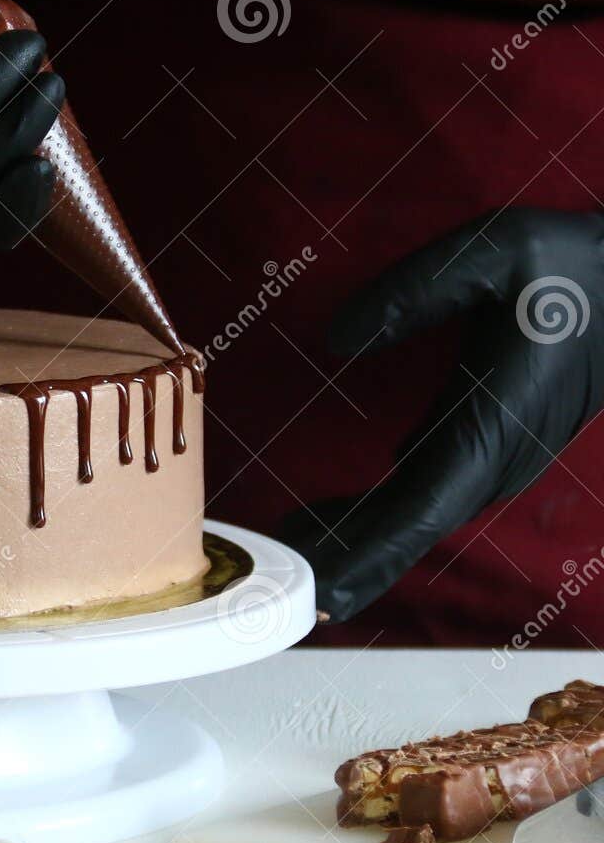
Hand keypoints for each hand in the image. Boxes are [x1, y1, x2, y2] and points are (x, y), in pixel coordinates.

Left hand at [281, 208, 603, 621]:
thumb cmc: (573, 264)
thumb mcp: (492, 251)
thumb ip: (411, 292)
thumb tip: (335, 340)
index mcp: (492, 425)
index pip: (417, 512)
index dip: (363, 555)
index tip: (318, 591)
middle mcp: (494, 459)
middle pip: (405, 530)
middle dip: (340, 562)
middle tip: (270, 587)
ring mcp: (496, 459)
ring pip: (413, 517)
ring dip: (350, 542)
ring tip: (281, 555)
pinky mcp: (490, 446)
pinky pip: (425, 495)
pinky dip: (374, 516)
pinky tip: (329, 517)